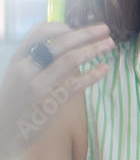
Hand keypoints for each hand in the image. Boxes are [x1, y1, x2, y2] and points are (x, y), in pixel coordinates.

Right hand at [0, 22, 112, 154]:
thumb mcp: (20, 73)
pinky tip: (104, 68)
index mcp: (19, 57)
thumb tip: (67, 39)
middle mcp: (25, 68)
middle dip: (86, 34)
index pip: (40, 31)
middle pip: (60, 44)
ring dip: (93, 49)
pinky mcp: (48, 103)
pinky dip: (91, 75)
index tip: (81, 29)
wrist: (4, 132)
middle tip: (106, 29)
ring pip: (69, 60)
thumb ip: (39, 57)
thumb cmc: (17, 99)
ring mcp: (36, 86)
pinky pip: (74, 85)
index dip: (63, 27)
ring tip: (110, 44)